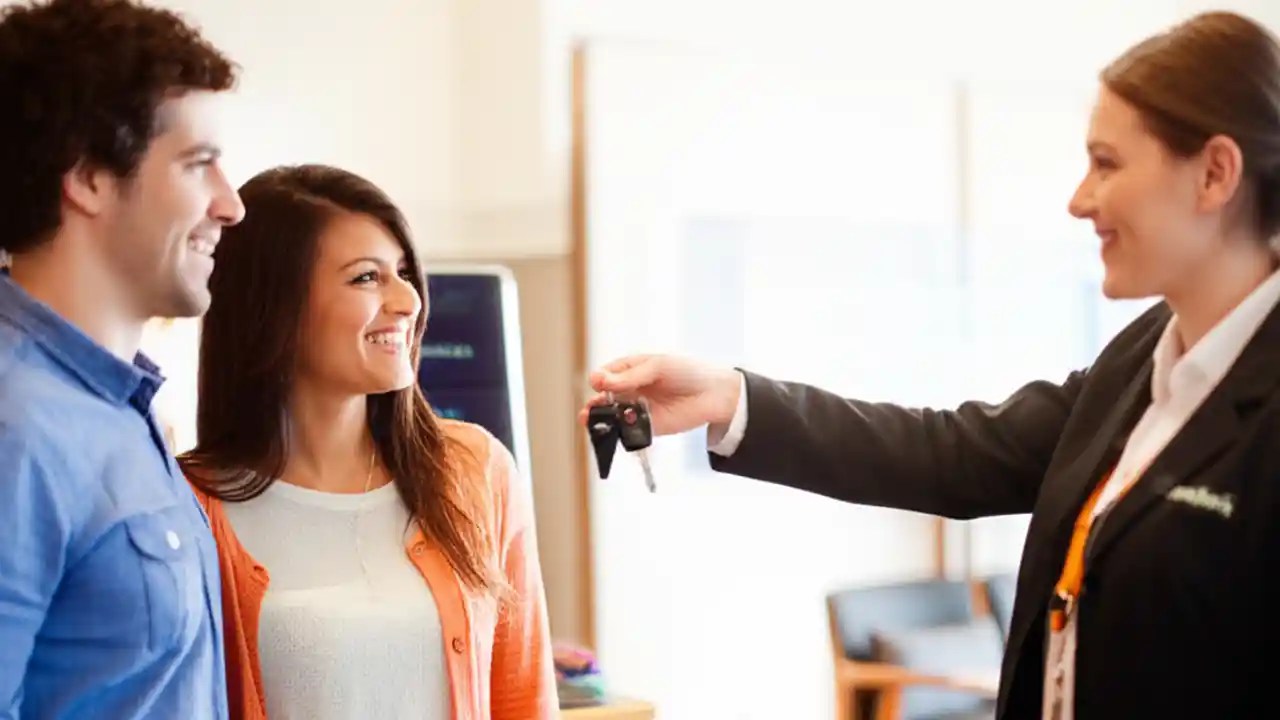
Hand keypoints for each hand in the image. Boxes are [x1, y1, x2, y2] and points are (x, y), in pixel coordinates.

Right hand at [579, 354, 741, 436]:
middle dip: (596, 402)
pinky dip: (619, 430)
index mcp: (632, 369)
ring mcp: (638, 409)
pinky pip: (628, 430)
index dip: (600, 379)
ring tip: (592, 420)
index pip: (606, 374)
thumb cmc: (689, 372)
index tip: (598, 383)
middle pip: (605, 396)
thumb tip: (599, 380)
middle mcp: (632, 389)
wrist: (715, 394)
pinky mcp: (648, 427)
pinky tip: (615, 428)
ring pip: (612, 415)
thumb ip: (630, 376)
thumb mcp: (658, 366)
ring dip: (601, 418)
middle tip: (591, 408)